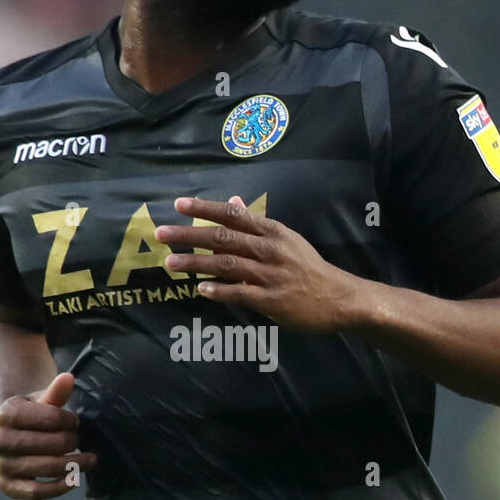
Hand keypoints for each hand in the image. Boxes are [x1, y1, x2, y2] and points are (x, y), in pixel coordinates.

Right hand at [0, 371, 96, 499]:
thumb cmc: (24, 417)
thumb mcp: (36, 400)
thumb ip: (54, 392)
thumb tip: (68, 378)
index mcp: (5, 414)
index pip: (51, 418)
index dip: (70, 420)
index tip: (74, 422)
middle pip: (52, 444)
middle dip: (72, 441)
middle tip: (79, 439)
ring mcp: (0, 466)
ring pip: (47, 468)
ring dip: (74, 465)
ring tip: (90, 460)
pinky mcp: (6, 486)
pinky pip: (37, 492)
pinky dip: (59, 488)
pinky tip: (74, 479)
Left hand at [153, 195, 360, 333]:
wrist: (339, 297)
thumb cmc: (309, 267)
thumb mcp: (286, 238)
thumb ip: (256, 222)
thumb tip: (233, 199)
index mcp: (272, 231)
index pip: (233, 214)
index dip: (204, 208)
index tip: (178, 204)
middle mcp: (269, 249)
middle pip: (223, 237)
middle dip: (189, 234)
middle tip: (161, 233)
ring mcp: (270, 275)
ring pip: (226, 265)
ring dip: (196, 263)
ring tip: (171, 262)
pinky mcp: (271, 300)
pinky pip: (239, 293)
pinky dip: (219, 290)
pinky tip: (200, 289)